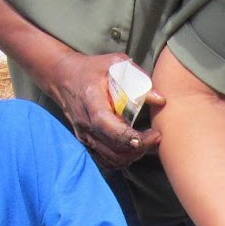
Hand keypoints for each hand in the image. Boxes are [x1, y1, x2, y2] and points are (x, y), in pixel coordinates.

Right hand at [46, 50, 162, 169]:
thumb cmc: (92, 69)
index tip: (153, 134)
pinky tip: (133, 149)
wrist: (63, 78)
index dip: (132, 137)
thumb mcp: (115, 64)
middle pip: (114, 150)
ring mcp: (85, 136)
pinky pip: (105, 161)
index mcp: (92, 104)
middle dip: (140, 148)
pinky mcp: (86, 143)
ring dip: (133, 156)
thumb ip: (138, 79)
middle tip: (156, 137)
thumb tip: (161, 100)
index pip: (110, 128)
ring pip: (111, 159)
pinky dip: (122, 160)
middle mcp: (86, 124)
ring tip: (147, 143)